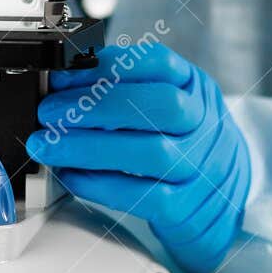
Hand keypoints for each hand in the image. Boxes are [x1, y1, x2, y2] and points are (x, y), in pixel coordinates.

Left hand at [26, 43, 250, 272]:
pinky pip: (142, 196)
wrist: (223, 197)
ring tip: (48, 145)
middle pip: (159, 105)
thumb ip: (129, 89)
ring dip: (88, 147)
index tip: (63, 75)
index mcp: (195, 89)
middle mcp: (205, 124)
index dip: (108, 66)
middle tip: (49, 112)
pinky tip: (70, 175)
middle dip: (96, 105)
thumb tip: (64, 84)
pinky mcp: (185, 208)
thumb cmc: (184, 143)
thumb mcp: (171, 102)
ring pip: (150, 152)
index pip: (159, 63)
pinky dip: (99, 184)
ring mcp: (200, 167)